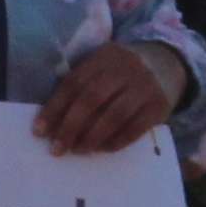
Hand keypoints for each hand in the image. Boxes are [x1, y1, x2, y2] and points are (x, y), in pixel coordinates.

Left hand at [33, 40, 182, 156]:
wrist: (165, 66)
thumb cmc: (121, 74)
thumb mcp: (102, 67)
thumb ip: (81, 85)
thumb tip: (51, 120)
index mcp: (104, 56)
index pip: (74, 82)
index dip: (55, 108)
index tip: (40, 131)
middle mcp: (125, 68)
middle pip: (92, 99)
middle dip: (71, 126)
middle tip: (57, 147)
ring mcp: (144, 87)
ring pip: (114, 116)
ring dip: (92, 137)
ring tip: (78, 150)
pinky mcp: (158, 106)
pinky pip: (134, 129)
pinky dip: (115, 142)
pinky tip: (102, 149)